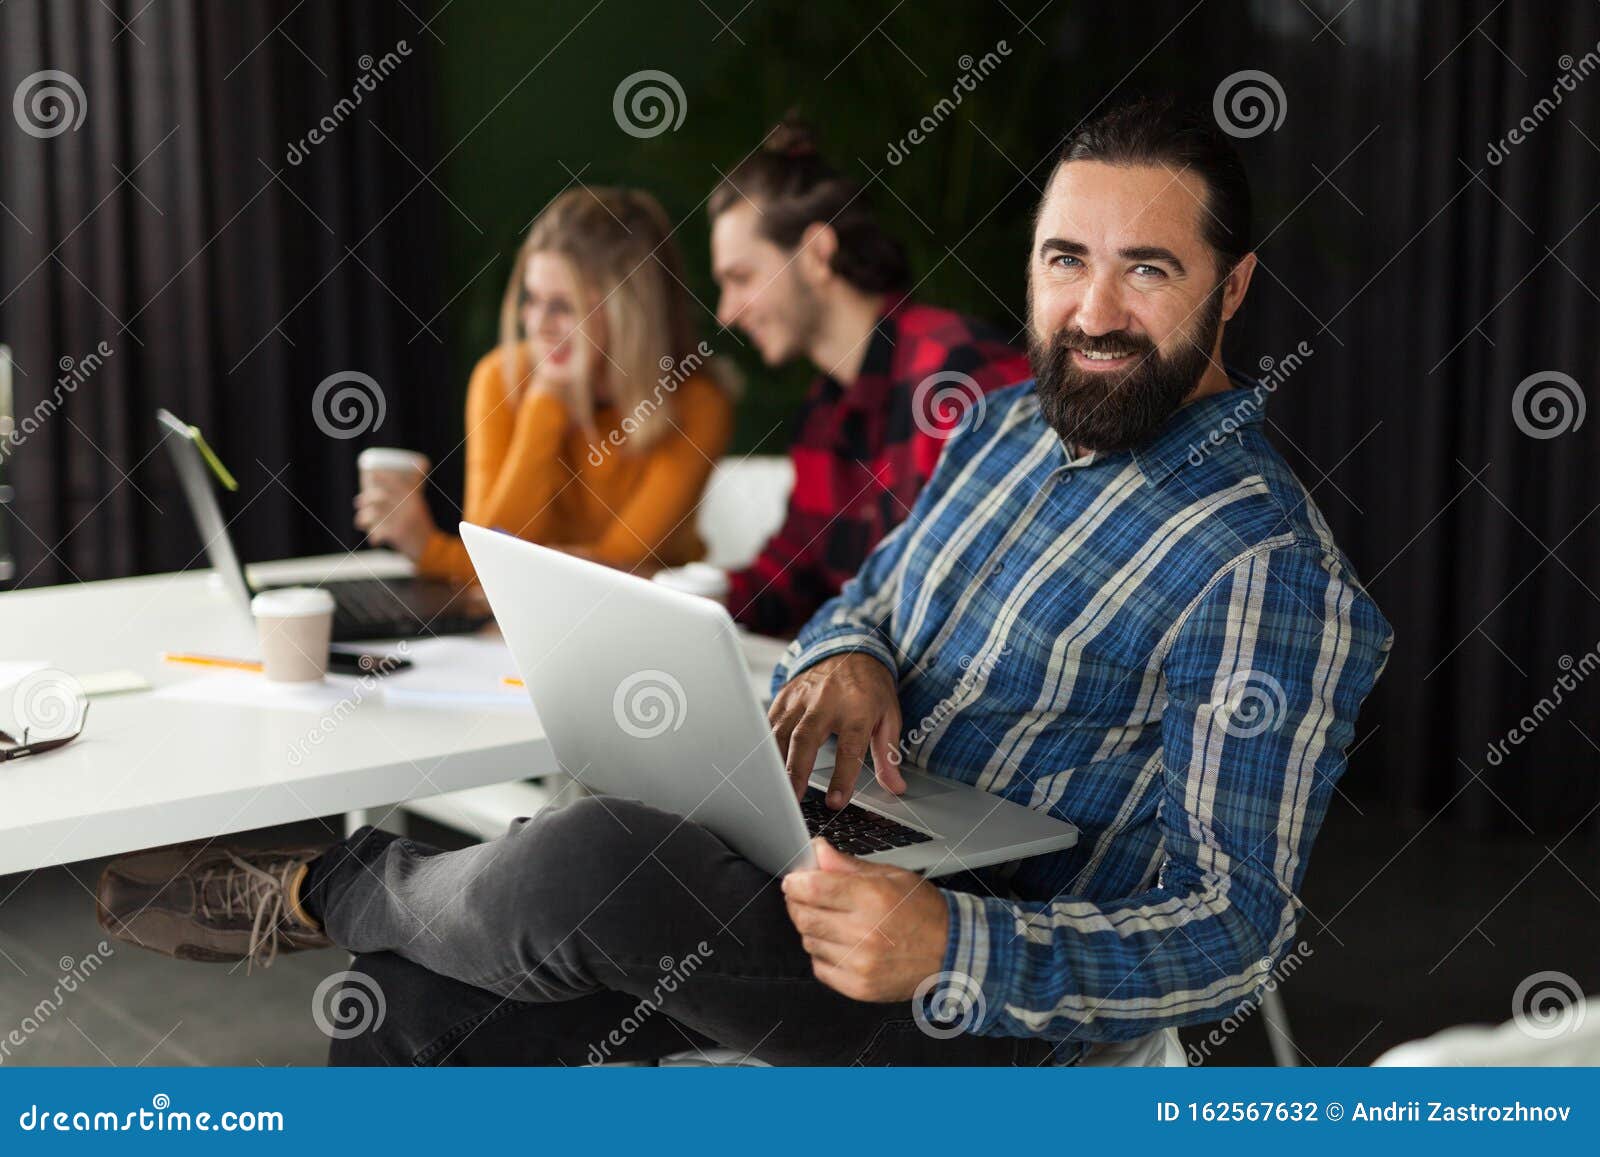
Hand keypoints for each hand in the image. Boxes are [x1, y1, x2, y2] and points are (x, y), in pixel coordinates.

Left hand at [353, 479, 436, 560]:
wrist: (431, 547)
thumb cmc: (421, 527)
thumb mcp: (417, 510)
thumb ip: (403, 501)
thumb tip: (380, 493)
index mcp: (414, 499)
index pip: (396, 483)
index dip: (383, 477)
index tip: (372, 474)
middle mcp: (407, 507)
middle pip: (381, 497)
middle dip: (366, 498)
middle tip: (358, 501)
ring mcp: (402, 520)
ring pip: (375, 513)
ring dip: (364, 517)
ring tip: (359, 520)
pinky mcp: (397, 534)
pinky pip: (379, 531)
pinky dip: (374, 536)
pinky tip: (373, 539)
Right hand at [768, 652, 904, 807]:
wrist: (851, 648)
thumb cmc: (871, 688)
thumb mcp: (889, 718)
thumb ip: (888, 755)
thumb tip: (895, 787)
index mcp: (858, 709)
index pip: (850, 748)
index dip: (843, 777)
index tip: (835, 802)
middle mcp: (827, 701)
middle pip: (806, 739)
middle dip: (797, 772)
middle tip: (793, 800)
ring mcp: (802, 696)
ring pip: (783, 732)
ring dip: (778, 763)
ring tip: (778, 789)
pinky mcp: (786, 695)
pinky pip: (771, 722)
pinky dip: (768, 745)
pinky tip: (769, 764)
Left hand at [782, 839, 949, 1001]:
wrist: (950, 951)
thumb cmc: (923, 911)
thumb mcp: (891, 876)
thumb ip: (848, 866)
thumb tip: (818, 851)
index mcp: (872, 898)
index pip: (812, 889)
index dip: (796, 882)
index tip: (794, 880)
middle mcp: (864, 932)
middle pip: (804, 917)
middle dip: (797, 903)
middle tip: (805, 897)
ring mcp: (860, 963)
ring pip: (809, 941)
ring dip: (812, 928)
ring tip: (833, 921)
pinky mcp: (859, 987)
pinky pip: (820, 967)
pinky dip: (823, 954)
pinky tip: (840, 944)